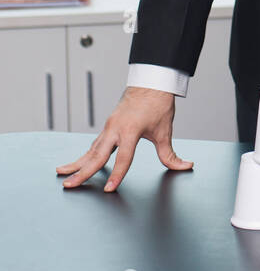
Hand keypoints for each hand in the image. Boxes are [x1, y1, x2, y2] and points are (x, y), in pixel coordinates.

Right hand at [55, 86, 193, 191]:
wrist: (150, 82)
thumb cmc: (158, 104)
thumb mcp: (165, 131)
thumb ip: (171, 154)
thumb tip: (186, 166)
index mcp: (131, 130)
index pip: (123, 158)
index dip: (117, 175)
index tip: (109, 189)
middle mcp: (115, 129)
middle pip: (97, 155)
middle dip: (82, 172)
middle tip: (69, 185)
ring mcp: (109, 126)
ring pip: (91, 149)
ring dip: (77, 163)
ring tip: (62, 175)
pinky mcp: (107, 126)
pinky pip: (94, 144)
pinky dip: (84, 155)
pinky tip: (76, 164)